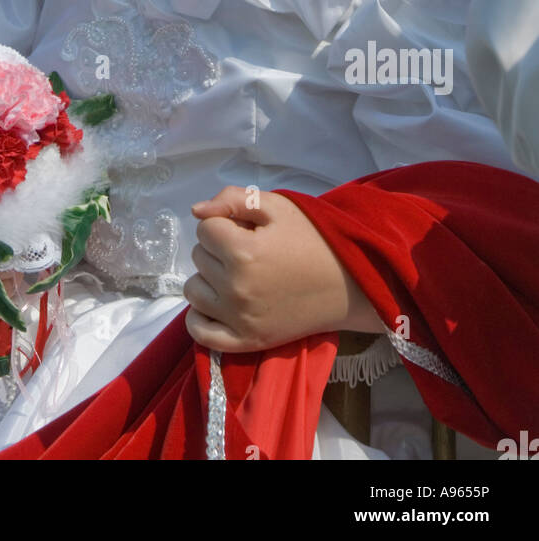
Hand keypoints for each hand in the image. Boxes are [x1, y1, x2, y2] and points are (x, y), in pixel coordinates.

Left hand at [183, 186, 383, 352]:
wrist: (346, 284)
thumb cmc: (313, 240)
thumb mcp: (278, 207)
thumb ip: (233, 199)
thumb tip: (196, 211)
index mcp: (243, 252)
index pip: (204, 228)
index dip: (224, 223)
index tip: (247, 230)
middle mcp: (235, 288)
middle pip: (199, 257)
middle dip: (218, 248)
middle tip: (249, 251)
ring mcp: (238, 319)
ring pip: (194, 290)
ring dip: (209, 278)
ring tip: (237, 275)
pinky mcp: (245, 341)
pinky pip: (200, 332)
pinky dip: (200, 318)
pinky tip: (216, 304)